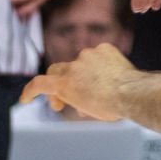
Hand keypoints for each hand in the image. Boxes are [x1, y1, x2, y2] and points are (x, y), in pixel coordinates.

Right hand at [20, 43, 135, 119]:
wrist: (133, 93)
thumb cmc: (112, 106)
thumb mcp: (88, 111)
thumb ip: (77, 101)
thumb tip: (79, 102)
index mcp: (64, 85)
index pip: (38, 84)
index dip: (30, 91)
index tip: (27, 98)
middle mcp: (72, 67)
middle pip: (57, 70)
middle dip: (59, 82)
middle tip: (67, 96)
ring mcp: (88, 55)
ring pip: (81, 63)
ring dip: (86, 74)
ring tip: (101, 86)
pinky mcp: (103, 48)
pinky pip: (98, 55)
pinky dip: (101, 64)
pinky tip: (112, 74)